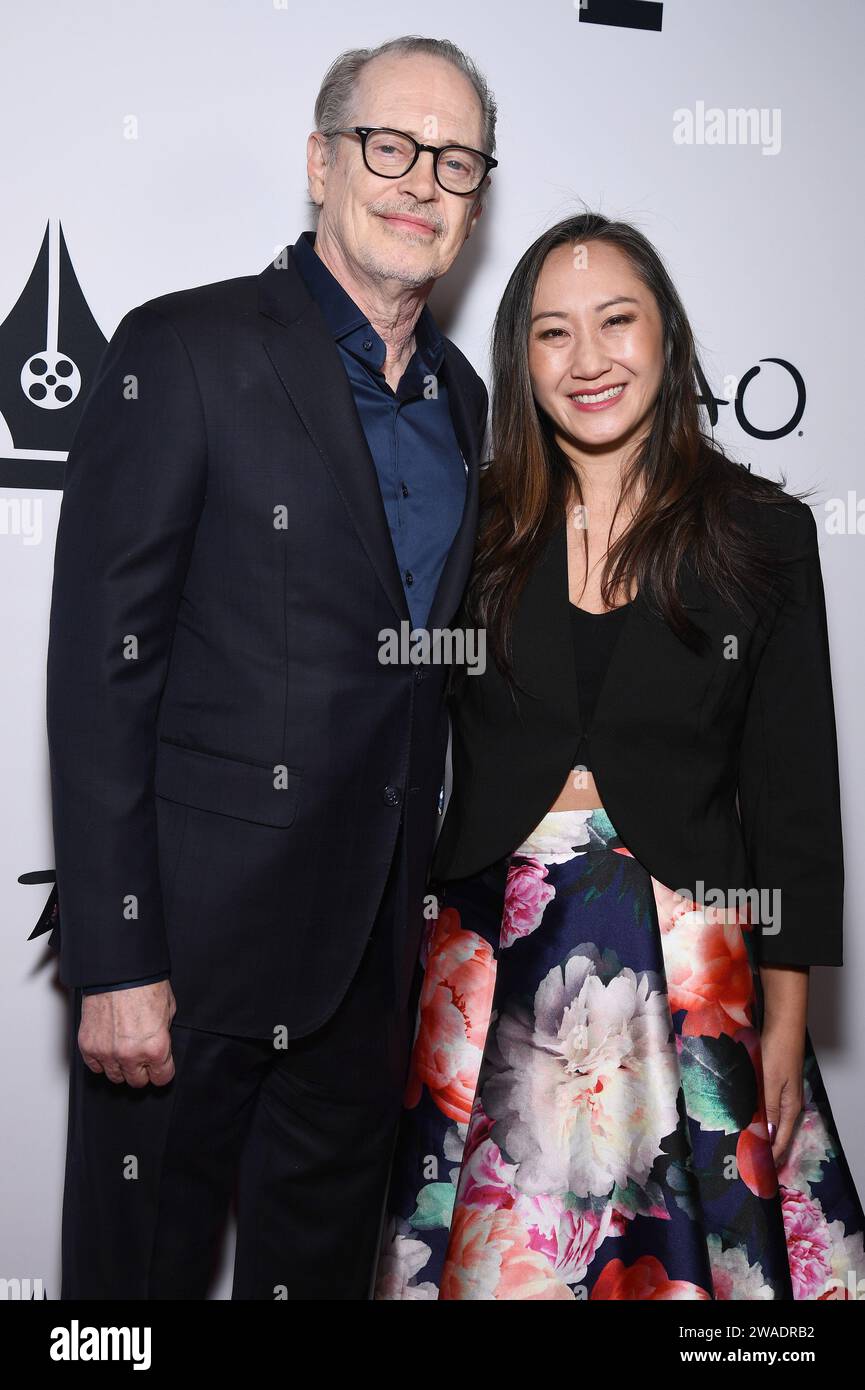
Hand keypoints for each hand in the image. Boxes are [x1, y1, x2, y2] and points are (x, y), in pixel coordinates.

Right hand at [78, 979, 175, 1087]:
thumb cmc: (144, 984)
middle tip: (142, 1056)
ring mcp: (107, 1052)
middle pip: (137, 1081)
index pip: (161, 1078)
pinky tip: (109, 1047)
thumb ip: (163, 1034)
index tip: (159, 1067)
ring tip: (124, 1050)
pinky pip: (95, 1067)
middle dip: (142, 1070)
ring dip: (121, 1067)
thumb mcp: (168, 1010)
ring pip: (115, 1077)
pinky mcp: (88, 1046)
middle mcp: (131, 1055)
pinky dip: (102, 1060)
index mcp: (155, 1047)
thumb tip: (160, 1045)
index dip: (162, 1071)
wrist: (118, 971)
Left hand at [760, 1022, 804, 1166]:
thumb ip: (768, 1109)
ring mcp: (782, 1092)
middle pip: (778, 1132)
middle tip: (752, 1165)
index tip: (761, 1172)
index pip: (780, 1139)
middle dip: (767, 1149)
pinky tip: (749, 1118)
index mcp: (790, 1106)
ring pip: (771, 1119)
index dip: (772, 1157)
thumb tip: (767, 1136)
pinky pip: (767, 1106)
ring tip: (749, 1147)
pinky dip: (759, 1117)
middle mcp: (788, 1102)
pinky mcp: (774, 1081)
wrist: (782, 1025)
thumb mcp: (771, 1083)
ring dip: (761, 1133)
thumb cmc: (777, 1051)